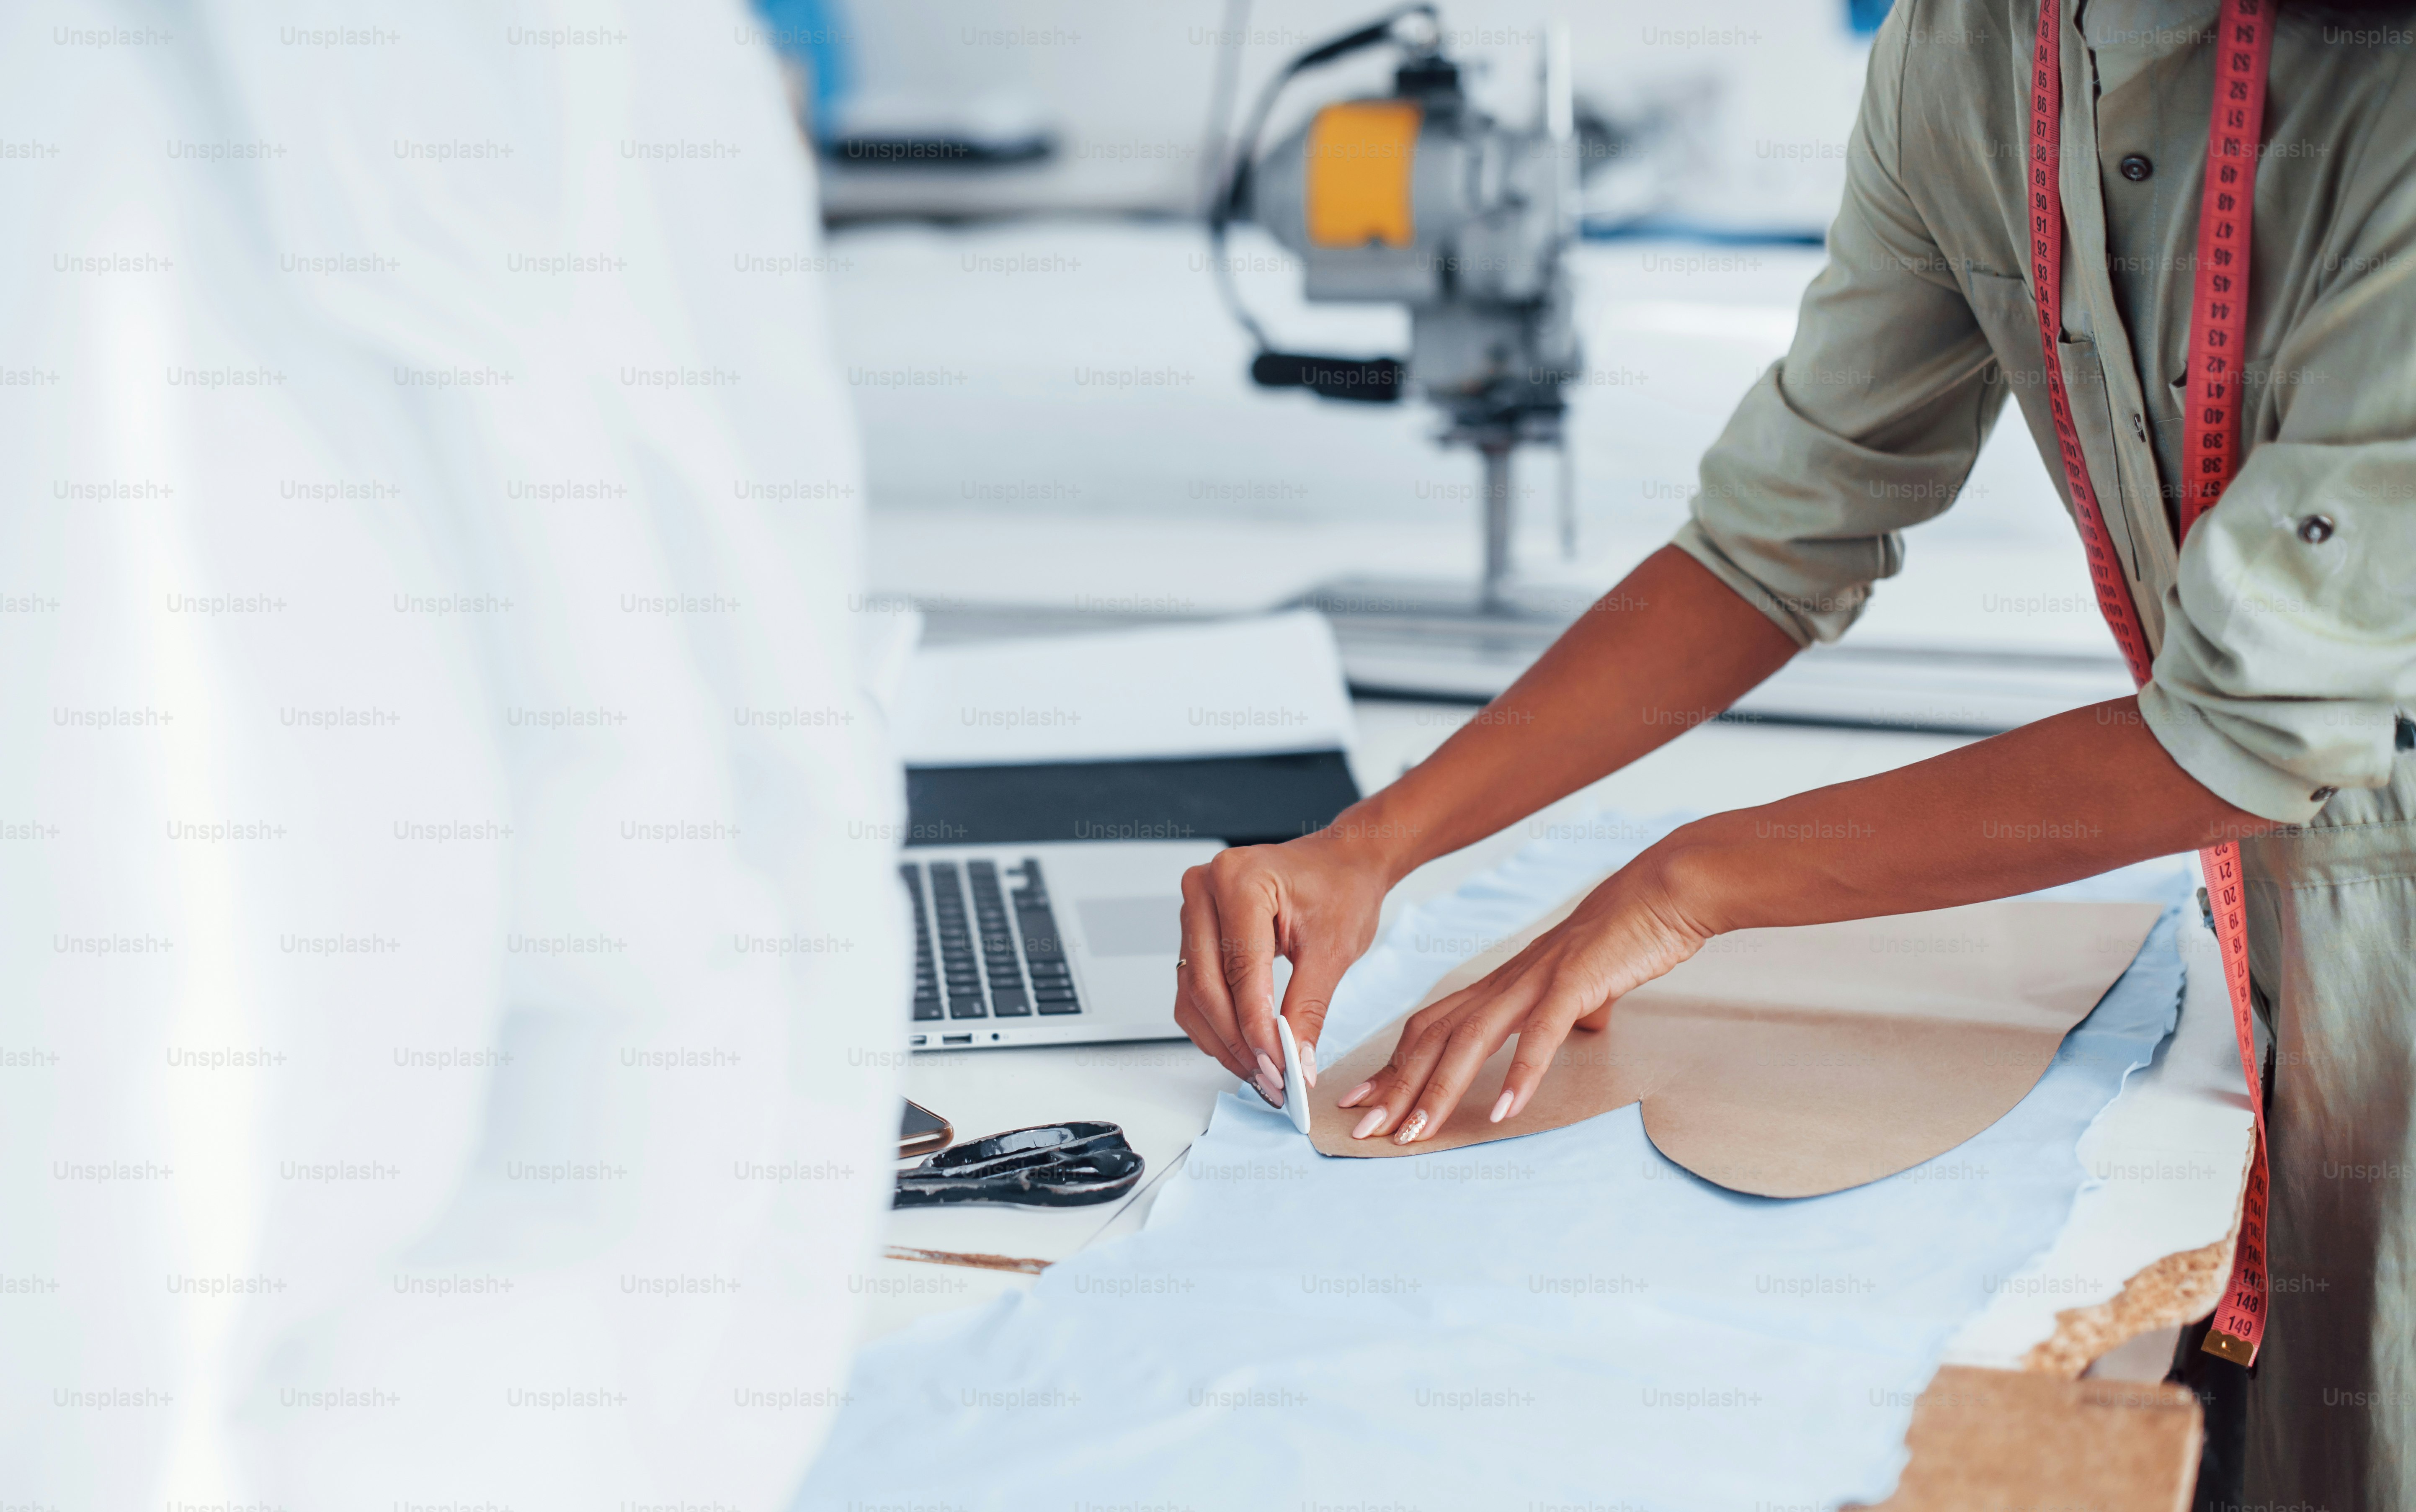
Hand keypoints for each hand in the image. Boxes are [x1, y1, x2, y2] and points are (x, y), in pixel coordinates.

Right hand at [1174, 819, 1398, 1105]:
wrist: (1341, 864)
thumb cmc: (1340, 888)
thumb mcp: (1334, 949)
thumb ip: (1308, 1008)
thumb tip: (1295, 1062)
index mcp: (1239, 879)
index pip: (1239, 971)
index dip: (1256, 1028)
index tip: (1279, 1069)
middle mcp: (1204, 890)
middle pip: (1205, 986)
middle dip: (1238, 1042)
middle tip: (1271, 1080)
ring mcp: (1193, 911)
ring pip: (1192, 995)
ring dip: (1223, 1041)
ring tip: (1260, 1073)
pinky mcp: (1194, 933)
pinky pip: (1191, 990)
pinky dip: (1215, 1026)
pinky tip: (1244, 1049)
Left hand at [1335, 857, 1707, 1142]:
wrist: (1662, 892)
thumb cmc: (1625, 936)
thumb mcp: (1580, 981)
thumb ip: (1568, 1005)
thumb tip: (1580, 1026)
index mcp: (1502, 983)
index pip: (1431, 1026)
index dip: (1394, 1064)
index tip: (1364, 1099)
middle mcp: (1506, 982)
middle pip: (1435, 1037)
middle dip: (1397, 1087)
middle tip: (1365, 1128)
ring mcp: (1536, 981)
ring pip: (1471, 1040)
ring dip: (1439, 1089)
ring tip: (1416, 1133)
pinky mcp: (1573, 984)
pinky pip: (1539, 1034)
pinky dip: (1518, 1074)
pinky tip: (1502, 1111)